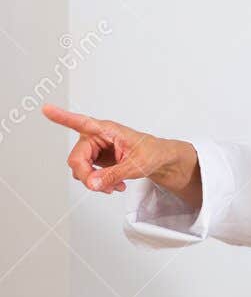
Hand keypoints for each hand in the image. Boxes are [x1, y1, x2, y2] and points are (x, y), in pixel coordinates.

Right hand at [42, 104, 198, 205]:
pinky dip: (98, 183)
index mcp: (106, 130)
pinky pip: (87, 174)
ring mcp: (94, 148)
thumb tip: (92, 184)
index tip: (46, 109)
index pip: (82, 122)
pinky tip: (114, 185)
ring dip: (94, 181)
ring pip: (80, 169)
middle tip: (102, 187)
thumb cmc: (151, 153)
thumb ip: (114, 174)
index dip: (62, 117)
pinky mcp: (95, 159)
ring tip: (115, 186)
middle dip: (88, 176)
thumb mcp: (136, 165)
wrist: (159, 159)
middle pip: (76, 159)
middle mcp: (96, 137)